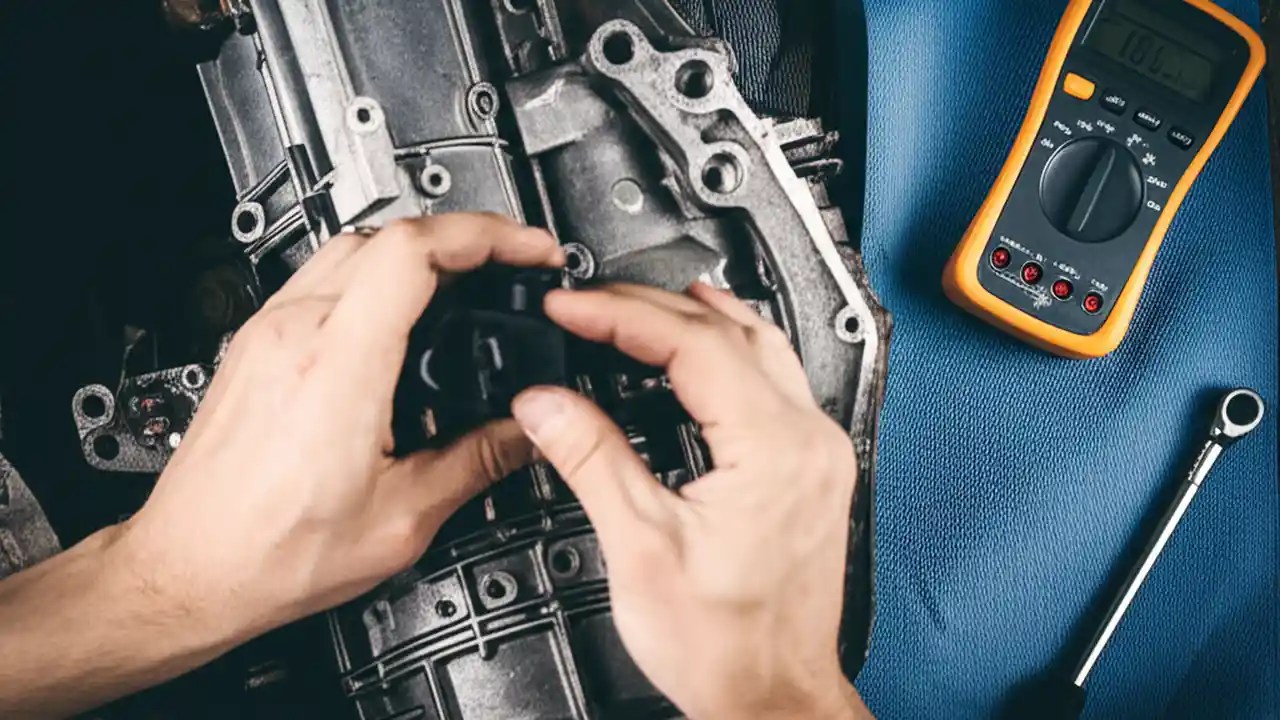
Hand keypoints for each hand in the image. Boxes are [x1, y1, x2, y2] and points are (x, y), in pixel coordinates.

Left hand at [118, 213, 563, 640]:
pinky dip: (377, 273)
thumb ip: (476, 463)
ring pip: (354, 246)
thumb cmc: (271, 552)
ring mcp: (268, 332)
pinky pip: (324, 275)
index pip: (413, 251)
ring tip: (466, 283)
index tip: (529, 252)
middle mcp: (295, 332)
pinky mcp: (256, 344)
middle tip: (511, 267)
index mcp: (337, 366)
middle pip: (389, 235)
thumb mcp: (402, 519)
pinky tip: (402, 312)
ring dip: (419, 251)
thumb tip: (527, 431)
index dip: (486, 236)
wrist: (189, 569)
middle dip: (465, 239)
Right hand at [511, 283, 872, 718]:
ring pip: (761, 345)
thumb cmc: (724, 646)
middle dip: (650, 306)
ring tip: (638, 302)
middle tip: (587, 300)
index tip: (569, 305)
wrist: (773, 696)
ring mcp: (819, 452)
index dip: (621, 314)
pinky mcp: (813, 468)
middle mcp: (808, 440)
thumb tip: (544, 403)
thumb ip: (592, 460)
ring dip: (697, 316)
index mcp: (771, 450)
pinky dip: (730, 349)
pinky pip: (775, 378)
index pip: (692, 344)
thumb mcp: (641, 547)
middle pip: (729, 331)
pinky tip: (703, 347)